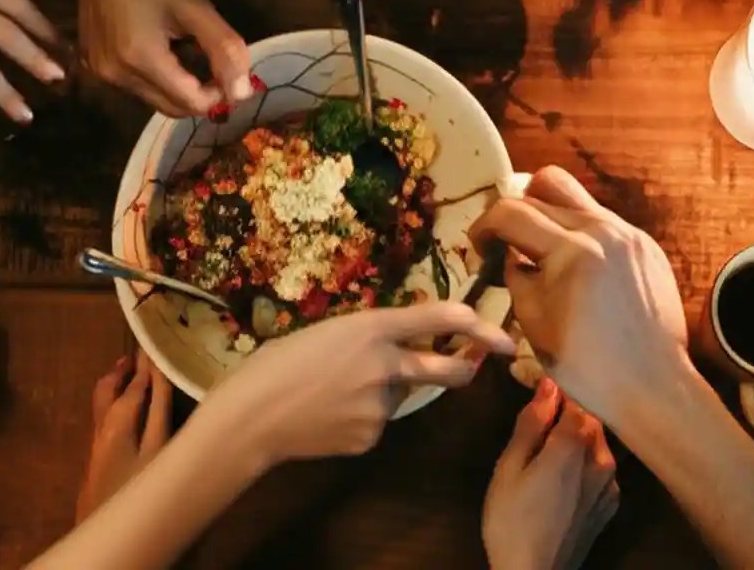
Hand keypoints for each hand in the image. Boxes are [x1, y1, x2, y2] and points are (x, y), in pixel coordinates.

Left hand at [75, 350, 172, 522]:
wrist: (104, 533)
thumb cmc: (137, 488)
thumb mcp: (159, 449)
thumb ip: (160, 411)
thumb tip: (164, 376)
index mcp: (117, 419)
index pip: (134, 384)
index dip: (146, 365)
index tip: (153, 344)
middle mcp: (101, 426)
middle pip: (108, 389)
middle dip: (123, 372)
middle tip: (138, 356)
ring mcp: (96, 444)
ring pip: (101, 405)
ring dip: (116, 388)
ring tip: (130, 376)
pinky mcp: (96, 460)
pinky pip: (103, 419)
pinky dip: (114, 405)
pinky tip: (129, 413)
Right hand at [78, 0, 250, 116]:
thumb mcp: (196, 6)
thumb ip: (224, 50)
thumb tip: (243, 94)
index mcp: (140, 60)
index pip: (191, 103)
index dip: (219, 94)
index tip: (232, 69)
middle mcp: (114, 75)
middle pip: (171, 106)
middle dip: (200, 93)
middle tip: (216, 63)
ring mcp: (98, 70)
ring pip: (153, 97)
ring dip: (178, 84)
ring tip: (187, 48)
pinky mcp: (91, 61)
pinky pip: (134, 84)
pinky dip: (156, 76)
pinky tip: (163, 46)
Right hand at [195, 302, 514, 463]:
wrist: (252, 417)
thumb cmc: (276, 363)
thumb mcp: (325, 332)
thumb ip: (367, 336)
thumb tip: (394, 345)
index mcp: (371, 328)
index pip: (441, 318)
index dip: (479, 324)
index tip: (501, 334)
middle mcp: (386, 364)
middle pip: (450, 370)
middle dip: (468, 367)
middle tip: (473, 364)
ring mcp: (382, 405)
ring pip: (401, 396)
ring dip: (385, 392)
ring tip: (335, 393)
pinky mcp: (373, 436)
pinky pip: (378, 423)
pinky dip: (362, 418)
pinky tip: (328, 416)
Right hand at [468, 166, 688, 425]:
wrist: (652, 386)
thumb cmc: (586, 365)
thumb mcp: (533, 322)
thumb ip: (516, 277)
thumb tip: (510, 255)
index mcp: (571, 250)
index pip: (511, 212)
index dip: (484, 225)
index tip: (477, 246)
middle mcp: (603, 229)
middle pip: (545, 186)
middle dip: (515, 211)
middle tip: (506, 241)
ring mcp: (629, 234)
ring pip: (577, 197)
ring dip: (548, 213)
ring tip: (540, 248)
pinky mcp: (645, 246)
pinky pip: (602, 221)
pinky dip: (578, 233)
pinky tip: (575, 266)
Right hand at [483, 378, 618, 569]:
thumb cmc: (512, 519)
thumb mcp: (509, 467)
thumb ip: (531, 424)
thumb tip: (547, 386)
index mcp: (575, 444)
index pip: (575, 399)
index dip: (558, 388)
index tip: (540, 382)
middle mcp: (602, 459)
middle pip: (590, 420)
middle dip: (569, 410)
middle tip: (540, 414)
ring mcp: (611, 485)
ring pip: (598, 444)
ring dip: (579, 437)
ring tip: (550, 443)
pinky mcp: (610, 505)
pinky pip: (601, 469)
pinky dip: (586, 461)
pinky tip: (565, 473)